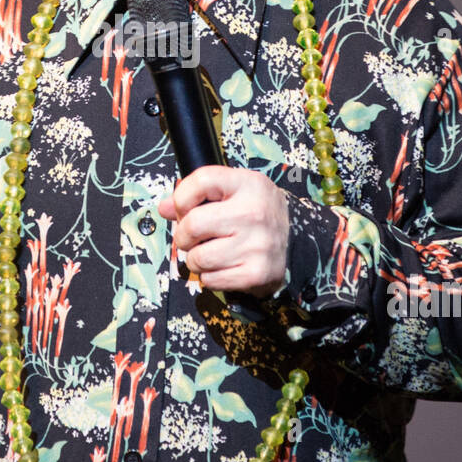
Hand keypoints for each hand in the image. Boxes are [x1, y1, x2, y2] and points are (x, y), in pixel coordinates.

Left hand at [157, 166, 289, 298]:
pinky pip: (210, 281)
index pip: (201, 180)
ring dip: (195, 259)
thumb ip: (198, 195)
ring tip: (209, 252)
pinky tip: (223, 266)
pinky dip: (209, 277)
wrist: (297, 242)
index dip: (182, 196)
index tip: (184, 207)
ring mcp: (257, 245)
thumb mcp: (234, 192)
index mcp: (249, 184)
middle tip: (193, 237)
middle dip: (184, 235)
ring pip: (197, 258)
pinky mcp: (256, 273)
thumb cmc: (256, 214)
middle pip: (193, 224)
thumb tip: (164, 208)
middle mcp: (254, 212)